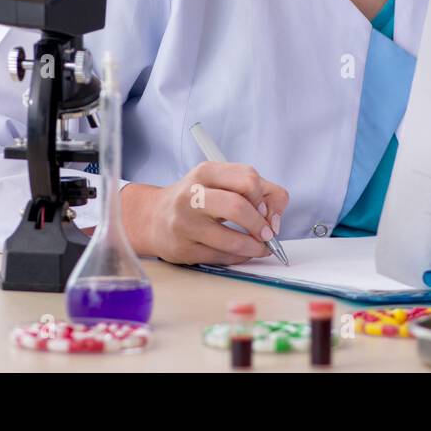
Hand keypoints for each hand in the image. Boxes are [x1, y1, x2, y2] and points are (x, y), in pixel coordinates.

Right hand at [119, 162, 288, 264]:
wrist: (155, 217)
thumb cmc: (196, 198)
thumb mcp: (221, 182)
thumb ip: (256, 190)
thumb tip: (275, 218)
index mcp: (206, 172)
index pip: (248, 179)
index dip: (264, 198)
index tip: (266, 211)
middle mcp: (192, 195)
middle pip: (239, 207)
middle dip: (261, 225)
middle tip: (268, 234)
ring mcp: (185, 224)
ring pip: (233, 240)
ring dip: (255, 248)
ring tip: (259, 247)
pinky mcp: (184, 250)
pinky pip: (223, 258)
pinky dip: (239, 258)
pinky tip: (240, 252)